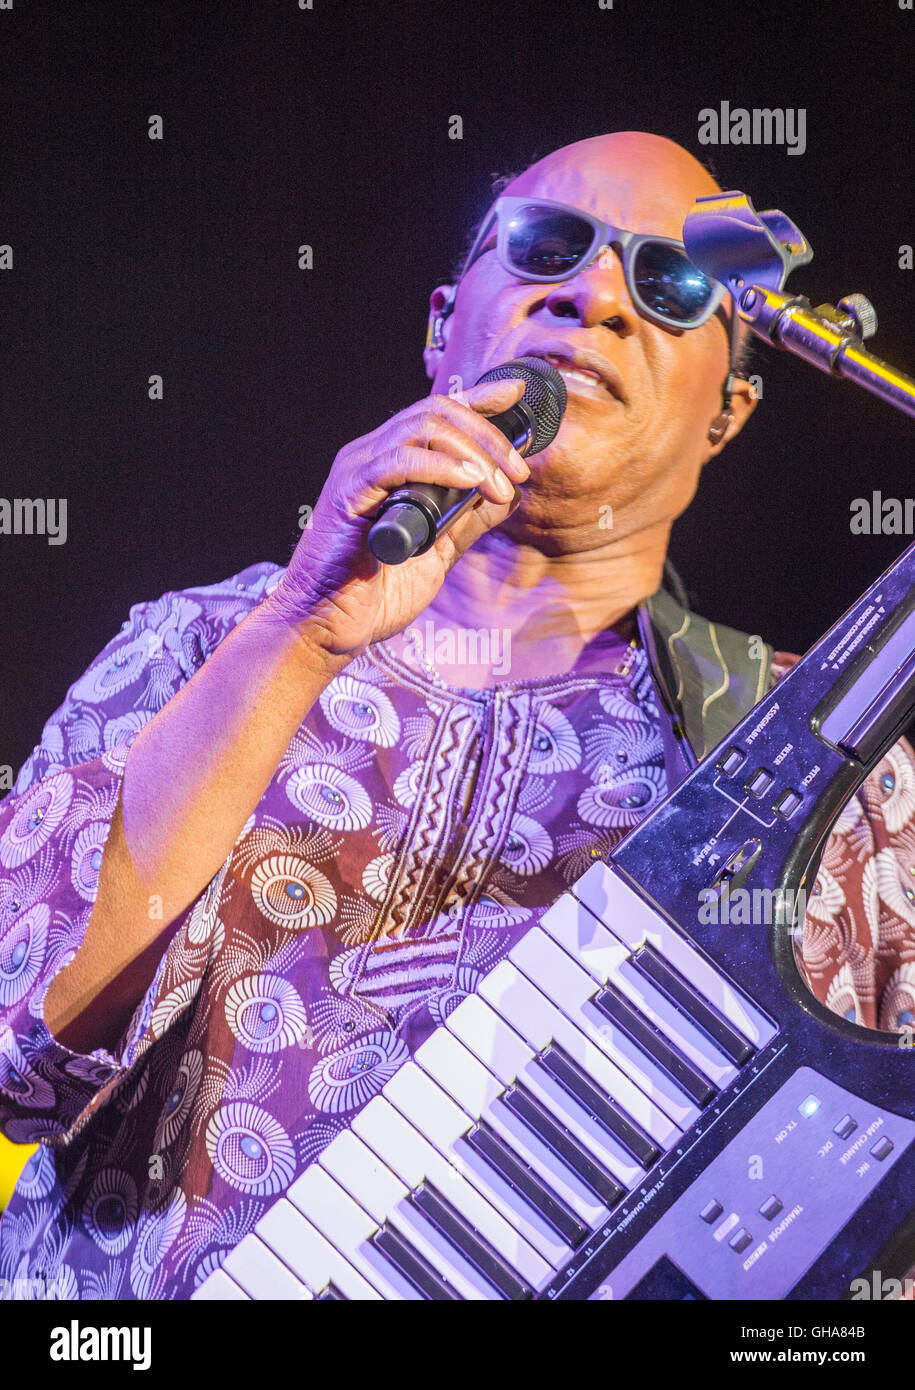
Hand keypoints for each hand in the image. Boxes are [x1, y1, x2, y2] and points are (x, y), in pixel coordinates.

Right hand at [264, 378, 529, 658]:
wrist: (328, 629)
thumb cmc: (372, 596)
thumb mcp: (436, 553)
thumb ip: (465, 522)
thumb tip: (507, 497)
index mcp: (388, 465)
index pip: (437, 414)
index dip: (480, 400)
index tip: (519, 396)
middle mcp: (370, 457)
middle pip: (437, 411)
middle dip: (489, 434)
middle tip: (520, 471)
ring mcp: (357, 471)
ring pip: (422, 427)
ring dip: (474, 452)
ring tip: (501, 486)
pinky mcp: (349, 493)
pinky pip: (399, 461)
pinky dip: (441, 467)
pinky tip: (471, 482)